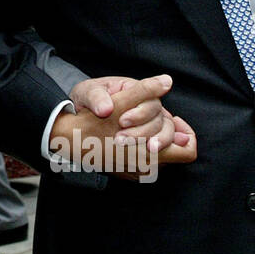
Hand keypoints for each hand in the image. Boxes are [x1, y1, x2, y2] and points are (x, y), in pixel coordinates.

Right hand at [54, 75, 195, 180]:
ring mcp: (135, 172)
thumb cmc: (91, 121)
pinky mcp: (125, 172)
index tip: (173, 117)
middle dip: (165, 130)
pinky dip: (142, 145)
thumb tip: (167, 81)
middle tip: (150, 116)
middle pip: (174, 150)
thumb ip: (145, 90)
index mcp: (151, 152)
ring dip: (153, 136)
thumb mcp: (119, 100)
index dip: (184, 131)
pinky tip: (128, 132)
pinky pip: (146, 160)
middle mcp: (147, 167)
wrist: (66, 140)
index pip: (188, 149)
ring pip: (160, 154)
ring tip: (136, 122)